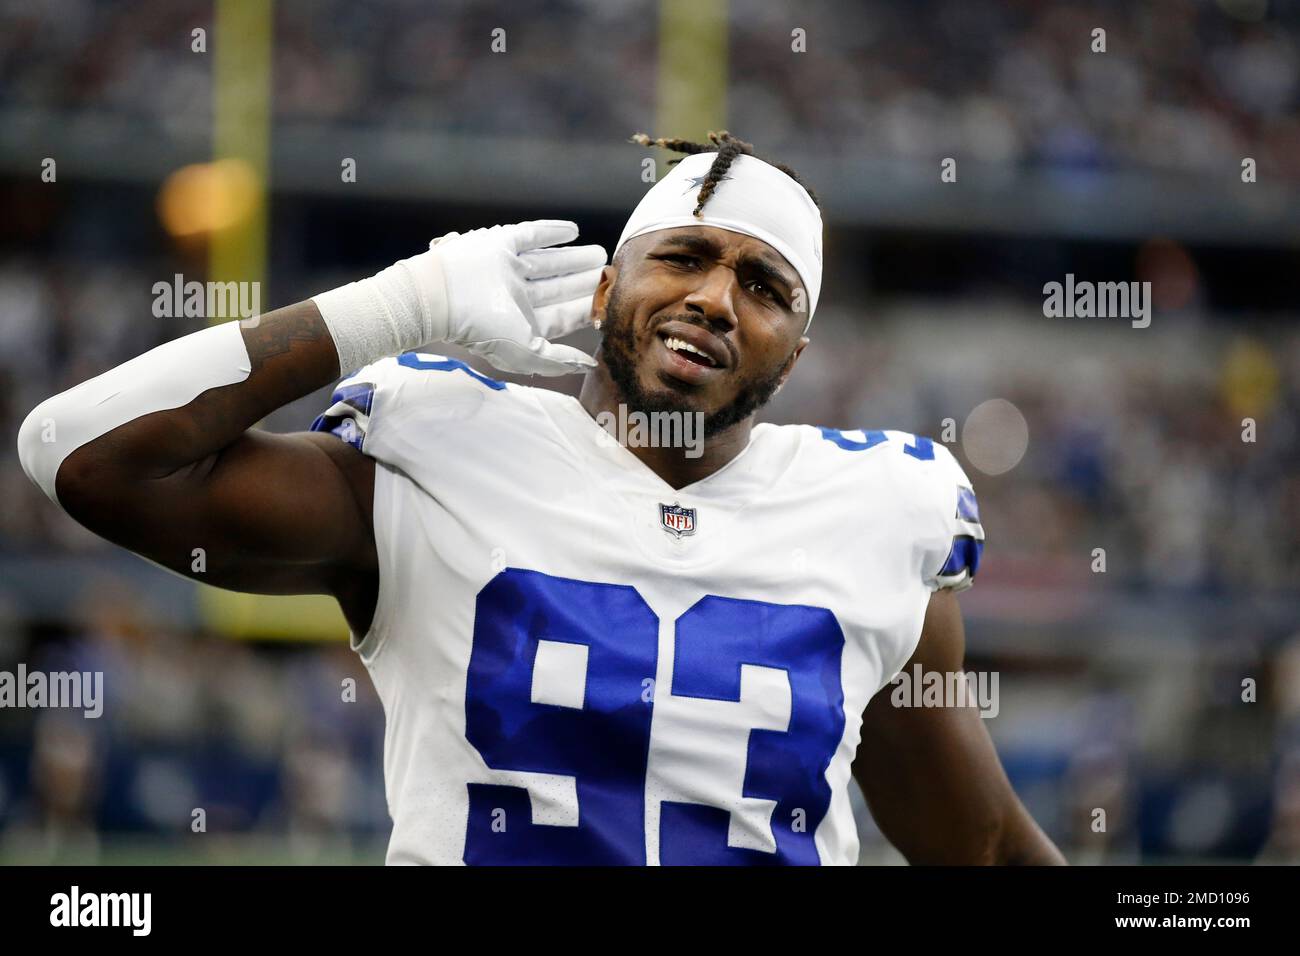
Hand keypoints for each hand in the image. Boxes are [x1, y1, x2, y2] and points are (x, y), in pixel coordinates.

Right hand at [431, 220, 604, 375]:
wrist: (442, 296)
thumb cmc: (481, 329)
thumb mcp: (524, 351)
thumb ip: (557, 359)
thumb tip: (588, 365)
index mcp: (522, 321)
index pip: (561, 314)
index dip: (584, 308)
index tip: (608, 302)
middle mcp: (516, 295)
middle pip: (558, 287)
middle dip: (582, 281)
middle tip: (607, 272)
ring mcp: (509, 268)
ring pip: (549, 262)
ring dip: (573, 257)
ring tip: (597, 252)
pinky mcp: (501, 243)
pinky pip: (532, 235)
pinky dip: (552, 232)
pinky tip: (572, 231)